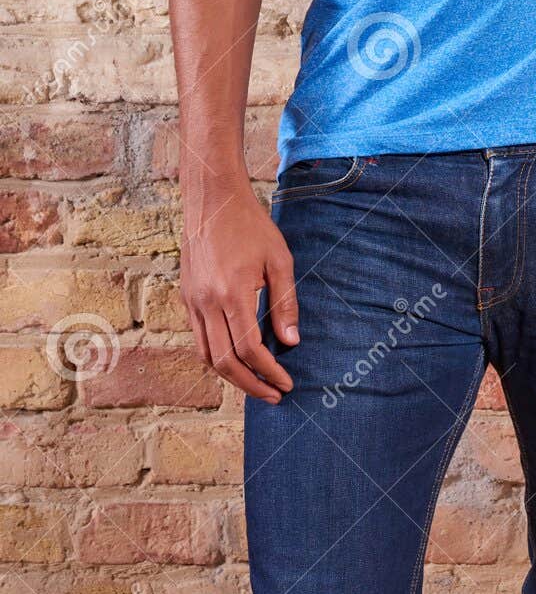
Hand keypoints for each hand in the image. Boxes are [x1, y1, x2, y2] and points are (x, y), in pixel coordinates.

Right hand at [181, 176, 298, 403]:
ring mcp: (192, 300)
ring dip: (231, 376)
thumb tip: (291, 342)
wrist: (212, 198)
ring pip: (206, 355)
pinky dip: (215, 356)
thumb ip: (285, 302)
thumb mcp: (279, 259)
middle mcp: (206, 302)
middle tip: (273, 395)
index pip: (249, 349)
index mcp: (231, 293)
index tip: (286, 384)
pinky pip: (198, 338)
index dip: (268, 372)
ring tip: (256, 384)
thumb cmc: (250, 225)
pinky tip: (235, 359)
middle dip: (250, 384)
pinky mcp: (186, 296)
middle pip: (224, 361)